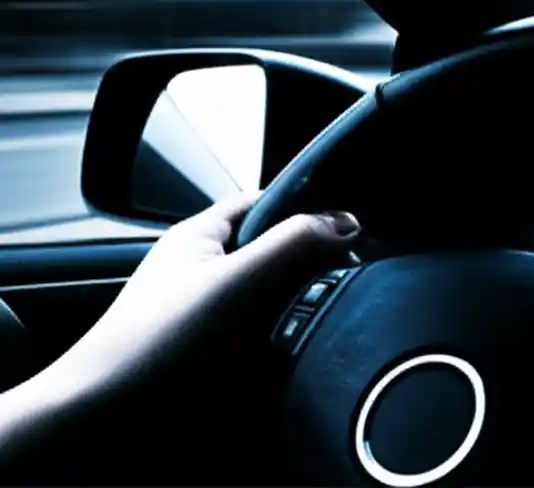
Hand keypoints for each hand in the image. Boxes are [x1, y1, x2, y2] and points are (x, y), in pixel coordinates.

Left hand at [0, 193, 360, 480]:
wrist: (103, 414)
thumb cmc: (151, 342)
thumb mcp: (234, 280)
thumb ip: (292, 245)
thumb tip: (348, 222)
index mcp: (199, 235)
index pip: (262, 200)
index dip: (303, 205)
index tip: (344, 223)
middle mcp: (200, 268)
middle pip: (271, 251)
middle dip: (305, 265)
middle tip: (335, 279)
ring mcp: (202, 311)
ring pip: (268, 298)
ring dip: (293, 310)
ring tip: (312, 322)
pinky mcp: (206, 352)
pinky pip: (258, 338)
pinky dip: (278, 345)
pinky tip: (288, 356)